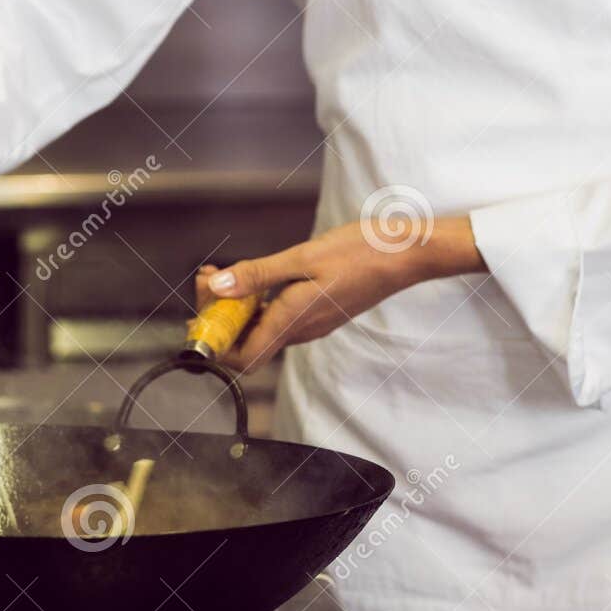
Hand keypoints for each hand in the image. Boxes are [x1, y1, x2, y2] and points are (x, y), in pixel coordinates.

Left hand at [194, 215, 484, 372]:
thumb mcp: (303, 256)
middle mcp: (301, 331)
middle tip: (210, 279)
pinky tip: (257, 278)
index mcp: (293, 320)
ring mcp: (311, 324)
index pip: (242, 358)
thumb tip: (219, 287)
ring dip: (237, 307)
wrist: (406, 255)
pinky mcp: (318, 313)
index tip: (204, 306)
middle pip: (247, 344)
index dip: (215, 341)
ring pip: (262, 330)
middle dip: (220, 316)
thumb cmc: (361, 252)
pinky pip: (279, 319)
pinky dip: (259, 302)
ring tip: (225, 273)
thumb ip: (259, 274)